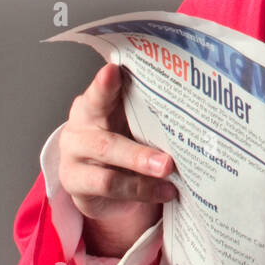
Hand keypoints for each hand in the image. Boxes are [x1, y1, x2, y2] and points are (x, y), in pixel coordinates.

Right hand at [57, 62, 176, 256]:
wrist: (102, 179)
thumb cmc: (124, 138)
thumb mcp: (134, 120)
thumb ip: (148, 112)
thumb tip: (190, 109)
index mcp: (93, 105)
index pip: (99, 93)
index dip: (105, 84)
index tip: (113, 71)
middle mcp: (79, 128)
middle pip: (106, 141)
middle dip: (139, 154)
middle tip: (167, 163)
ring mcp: (73, 158)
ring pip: (108, 169)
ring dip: (143, 178)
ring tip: (170, 179)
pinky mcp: (75, 184)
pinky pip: (109, 188)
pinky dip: (141, 192)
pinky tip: (164, 192)